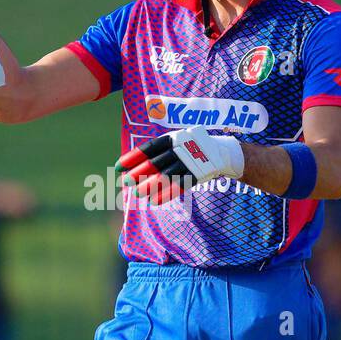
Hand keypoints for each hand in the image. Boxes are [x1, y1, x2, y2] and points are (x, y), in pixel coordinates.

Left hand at [117, 125, 243, 203]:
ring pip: (167, 175)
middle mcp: (180, 148)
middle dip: (139, 172)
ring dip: (151, 185)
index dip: (132, 157)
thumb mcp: (176, 141)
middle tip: (125, 182)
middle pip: (156, 162)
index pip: (148, 148)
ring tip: (138, 194)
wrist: (222, 151)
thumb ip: (159, 152)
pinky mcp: (198, 173)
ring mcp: (190, 161)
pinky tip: (154, 201)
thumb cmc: (191, 147)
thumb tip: (134, 166)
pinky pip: (180, 185)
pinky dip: (167, 193)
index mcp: (172, 138)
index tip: (118, 168)